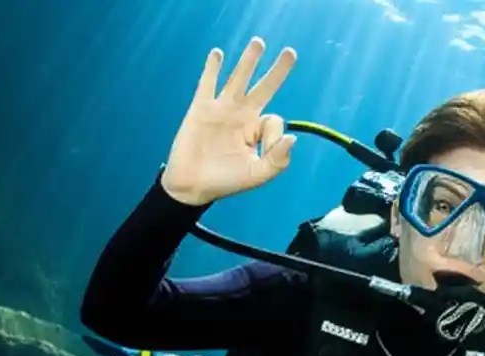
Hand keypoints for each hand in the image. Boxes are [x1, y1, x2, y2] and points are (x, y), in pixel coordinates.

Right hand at [160, 37, 298, 205]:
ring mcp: (221, 109)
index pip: (273, 119)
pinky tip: (218, 54)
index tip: (265, 144)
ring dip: (249, 60)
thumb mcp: (258, 174)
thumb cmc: (226, 181)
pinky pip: (208, 83)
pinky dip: (212, 68)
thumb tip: (292, 137)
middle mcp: (241, 116)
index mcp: (256, 131)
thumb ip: (278, 159)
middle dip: (277, 71)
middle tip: (291, 52)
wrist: (192, 185)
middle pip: (263, 87)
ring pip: (239, 79)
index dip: (273, 131)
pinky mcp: (201, 108)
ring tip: (259, 42)